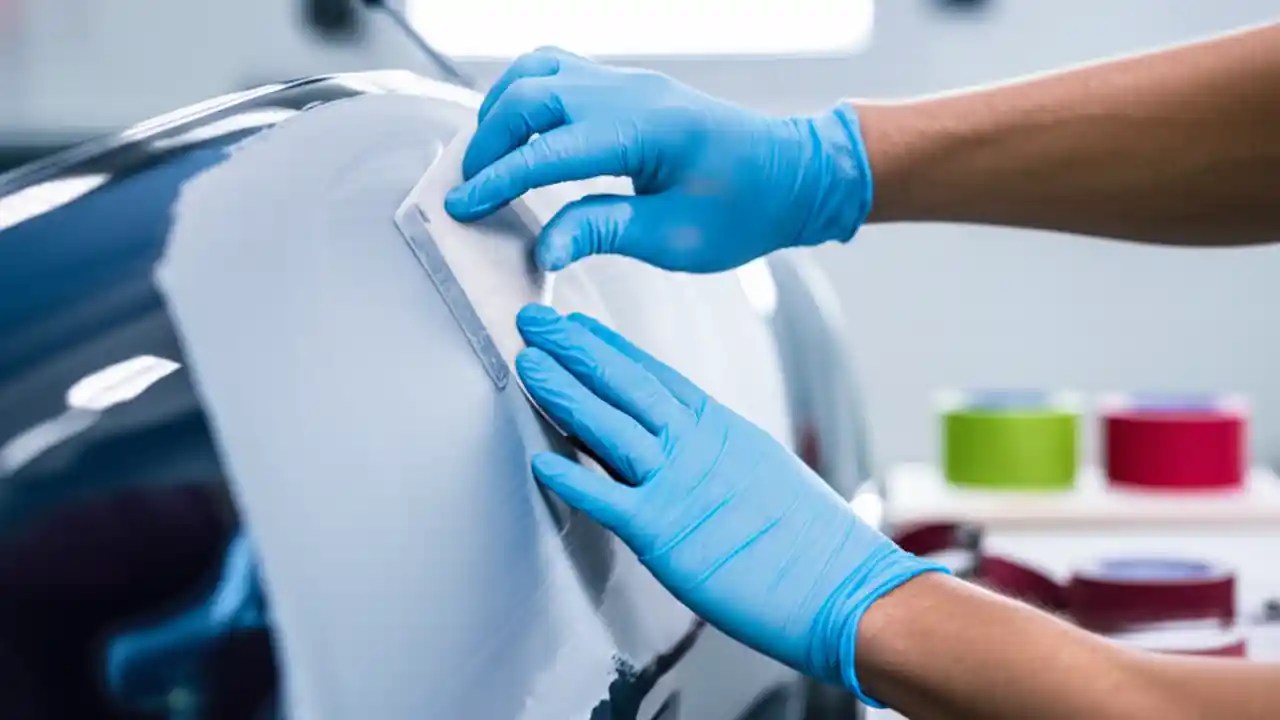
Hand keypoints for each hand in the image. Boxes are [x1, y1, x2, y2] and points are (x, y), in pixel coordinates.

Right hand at [446, 48, 872, 272]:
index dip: (497, 181)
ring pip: (535, 71)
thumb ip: (604, 232)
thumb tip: (543, 248)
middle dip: (487, 144)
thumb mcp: (676, 238)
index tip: (459, 207)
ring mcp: (626, 81)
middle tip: (465, 191)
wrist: (791, 173)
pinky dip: (522, 94)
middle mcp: (629, 93)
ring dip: (499, 112)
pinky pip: (556, 68)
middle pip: (529, 97)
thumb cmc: (744, 210)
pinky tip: (516, 131)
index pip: (548, 151)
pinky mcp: (624, 85)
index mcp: (645, 132)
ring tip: (484, 161)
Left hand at [512, 304, 942, 704]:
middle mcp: (698, 446)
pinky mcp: (664, 532)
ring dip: (564, 391)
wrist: (844, 587)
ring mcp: (679, 485)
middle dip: (576, 349)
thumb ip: (723, 457)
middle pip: (626, 385)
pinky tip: (540, 458)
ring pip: (609, 426)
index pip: (656, 376)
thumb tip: (697, 451)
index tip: (579, 326)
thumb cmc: (814, 543)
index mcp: (723, 430)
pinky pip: (605, 498)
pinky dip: (570, 476)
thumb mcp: (767, 473)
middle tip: (536, 320)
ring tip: (529, 362)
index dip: (611, 348)